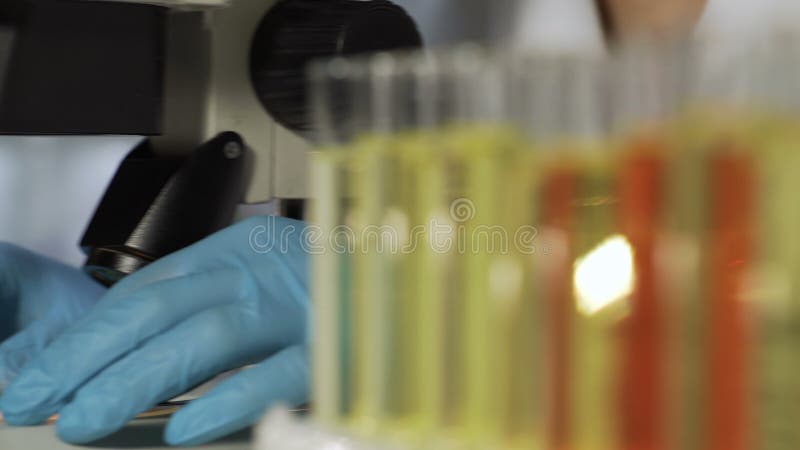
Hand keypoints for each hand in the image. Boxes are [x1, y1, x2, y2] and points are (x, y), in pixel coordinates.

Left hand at [0, 216, 309, 445]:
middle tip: (38, 398)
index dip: (87, 332)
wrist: (410, 270)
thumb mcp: (253, 276)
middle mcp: (263, 273)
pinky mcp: (336, 350)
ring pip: (209, 336)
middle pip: (163, 310)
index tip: (38, 372)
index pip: (145, 292)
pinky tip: (184, 427)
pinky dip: (229, 398)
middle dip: (92, 358)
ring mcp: (301, 309)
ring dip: (141, 378)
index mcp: (236, 252)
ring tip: (87, 418)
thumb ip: (192, 305)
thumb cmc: (326, 281)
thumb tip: (115, 348)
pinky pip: (280, 373)